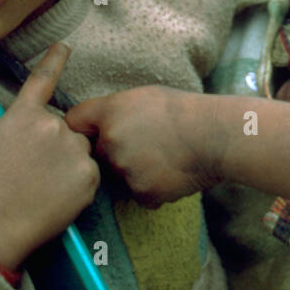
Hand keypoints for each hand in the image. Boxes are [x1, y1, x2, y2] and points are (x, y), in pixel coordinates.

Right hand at [0, 44, 98, 269]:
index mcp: (26, 115)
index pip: (43, 79)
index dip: (55, 59)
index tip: (64, 47)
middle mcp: (53, 126)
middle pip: (64, 127)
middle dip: (54, 142)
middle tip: (34, 168)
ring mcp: (73, 150)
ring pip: (79, 149)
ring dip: (69, 160)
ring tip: (46, 183)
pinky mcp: (89, 175)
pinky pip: (90, 172)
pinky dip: (78, 181)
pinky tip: (58, 194)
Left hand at [64, 87, 225, 207]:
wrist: (215, 135)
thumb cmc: (184, 110)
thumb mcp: (144, 96)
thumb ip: (114, 110)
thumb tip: (96, 124)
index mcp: (109, 112)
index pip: (74, 122)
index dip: (82, 127)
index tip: (91, 132)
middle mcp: (109, 141)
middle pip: (97, 153)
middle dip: (112, 152)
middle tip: (143, 145)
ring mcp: (124, 170)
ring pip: (118, 176)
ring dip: (133, 171)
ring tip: (161, 157)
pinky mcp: (141, 193)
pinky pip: (138, 193)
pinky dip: (151, 187)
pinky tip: (169, 172)